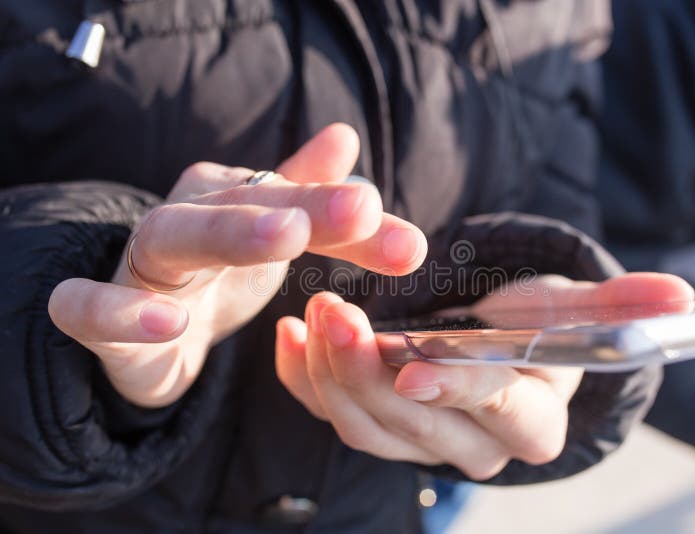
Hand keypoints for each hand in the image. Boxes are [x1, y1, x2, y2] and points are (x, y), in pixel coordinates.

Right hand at [48, 124, 427, 406]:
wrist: (141, 329)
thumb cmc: (215, 273)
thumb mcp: (271, 235)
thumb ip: (311, 195)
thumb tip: (345, 135)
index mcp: (229, 200)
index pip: (299, 204)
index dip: (355, 224)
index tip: (410, 246)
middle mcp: (186, 218)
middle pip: (243, 204)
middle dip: (305, 205)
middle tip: (361, 209)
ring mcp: (140, 264)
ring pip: (173, 236)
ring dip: (227, 234)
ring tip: (286, 239)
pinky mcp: (99, 315)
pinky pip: (92, 306)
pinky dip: (123, 310)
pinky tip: (171, 322)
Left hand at [275, 273, 693, 478]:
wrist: (492, 348)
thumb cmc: (538, 328)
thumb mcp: (576, 310)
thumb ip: (620, 306)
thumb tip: (681, 296)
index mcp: (526, 418)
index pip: (495, 414)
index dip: (459, 391)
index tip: (413, 365)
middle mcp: (469, 444)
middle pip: (414, 425)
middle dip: (370, 373)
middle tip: (336, 311)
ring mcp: (415, 440)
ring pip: (363, 424)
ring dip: (331, 370)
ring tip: (313, 312)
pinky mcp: (372, 422)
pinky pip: (327, 412)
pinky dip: (301, 377)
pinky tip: (287, 334)